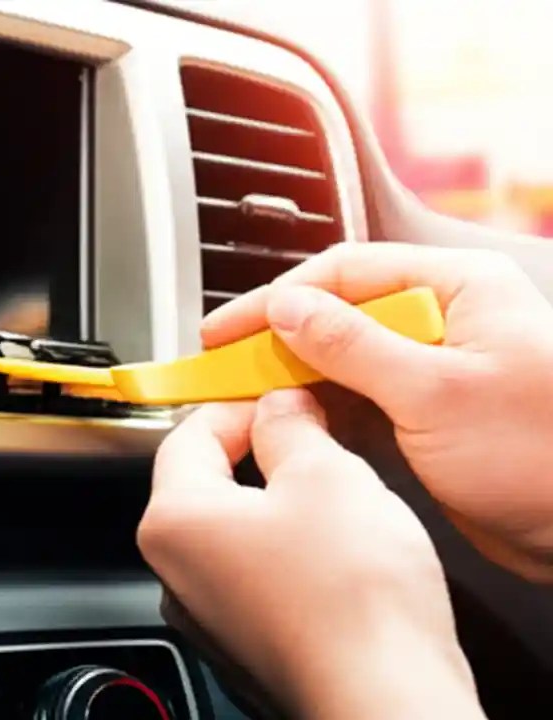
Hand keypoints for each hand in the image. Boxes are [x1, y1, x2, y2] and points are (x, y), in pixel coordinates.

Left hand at [139, 391, 482, 718]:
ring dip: (280, 504)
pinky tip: (339, 554)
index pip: (188, 434)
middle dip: (261, 453)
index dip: (242, 404)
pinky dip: (290, 553)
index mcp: (173, 520)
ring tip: (337, 494)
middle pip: (206, 483)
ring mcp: (208, 614)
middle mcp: (175, 572)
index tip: (285, 396)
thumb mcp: (325, 474)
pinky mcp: (246, 644)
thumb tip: (280, 407)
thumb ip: (292, 427)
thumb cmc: (351, 597)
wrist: (385, 698)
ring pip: (235, 532)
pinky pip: (257, 577)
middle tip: (317, 436)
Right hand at [203, 243, 552, 581]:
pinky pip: (361, 399)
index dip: (277, 300)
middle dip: (281, 341)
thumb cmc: (545, 455)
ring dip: (298, 379)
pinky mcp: (430, 414)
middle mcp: (447, 319)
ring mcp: (437, 368)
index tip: (226, 331)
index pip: (345, 272)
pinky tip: (294, 425)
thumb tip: (287, 310)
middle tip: (226, 368)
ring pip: (345, 359)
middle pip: (340, 312)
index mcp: (460, 288)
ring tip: (249, 400)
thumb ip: (351, 345)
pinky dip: (323, 411)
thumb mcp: (434, 393)